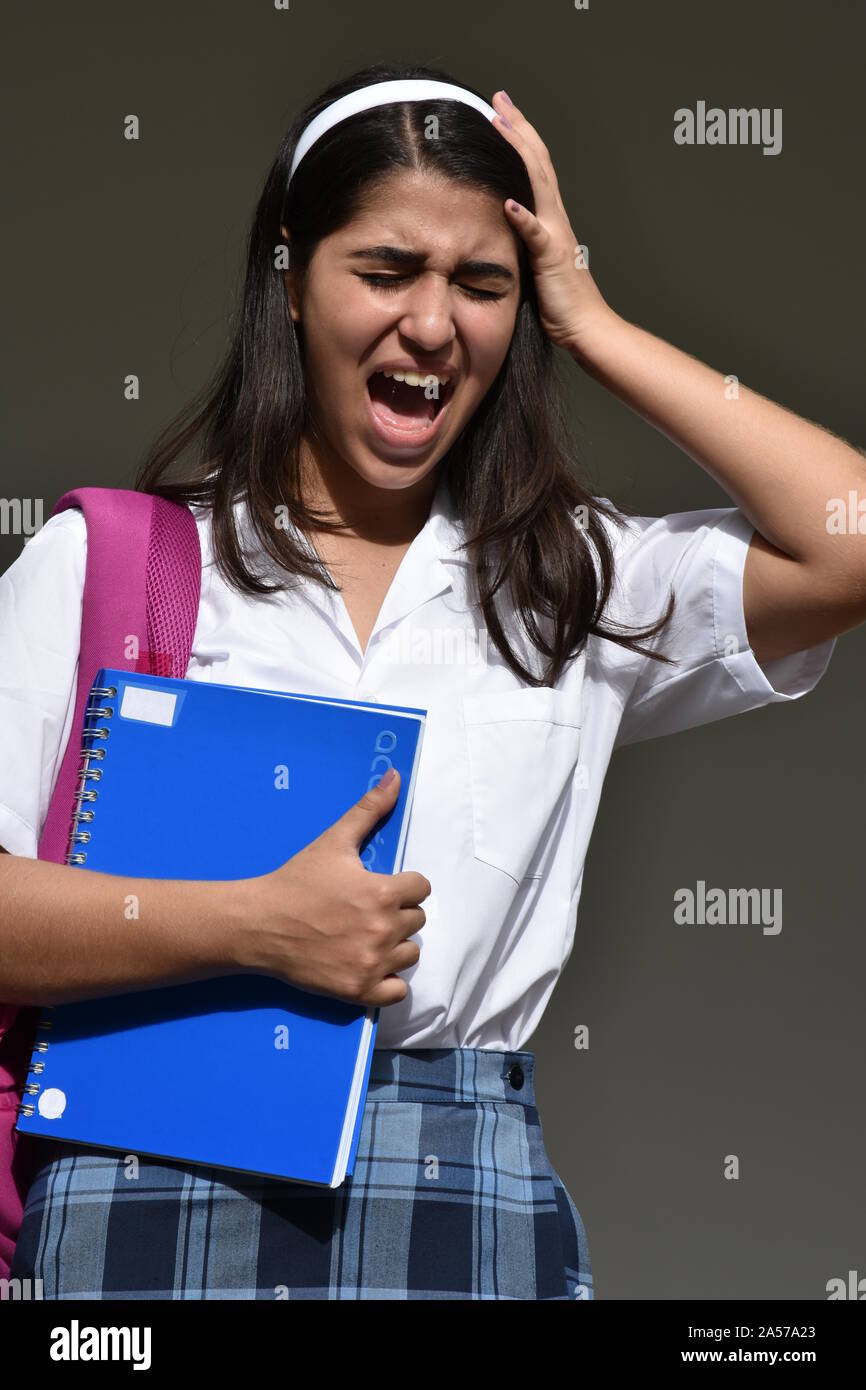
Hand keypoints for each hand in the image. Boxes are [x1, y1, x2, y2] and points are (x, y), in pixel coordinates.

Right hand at [237, 769, 430, 1007]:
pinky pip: (397, 990)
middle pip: (417, 920)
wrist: (258, 925)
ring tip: (365, 937)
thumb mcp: (334, 841)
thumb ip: (369, 809)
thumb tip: (395, 776)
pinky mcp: (359, 991)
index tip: (376, 888)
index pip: (421, 888)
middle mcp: (383, 929)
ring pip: (410, 954)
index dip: (401, 885)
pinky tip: (367, 964)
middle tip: (365, 912)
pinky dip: (387, 981)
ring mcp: (372, 963)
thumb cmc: (296, 881)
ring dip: (395, 946)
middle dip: (396, 914)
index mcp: (383, 893)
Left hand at [491, 89, 612, 358]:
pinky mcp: (551, 260)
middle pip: (537, 163)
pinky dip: (524, 217)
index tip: (500, 112)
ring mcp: (554, 236)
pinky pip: (536, 235)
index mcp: (550, 219)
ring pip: (538, 185)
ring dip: (519, 153)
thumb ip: (521, 242)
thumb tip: (500, 229)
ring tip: (501, 127)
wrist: (587, 328)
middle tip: (499, 99)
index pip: (533, 168)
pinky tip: (508, 202)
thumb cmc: (561, 303)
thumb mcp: (534, 264)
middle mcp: (555, 219)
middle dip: (518, 129)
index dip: (518, 138)